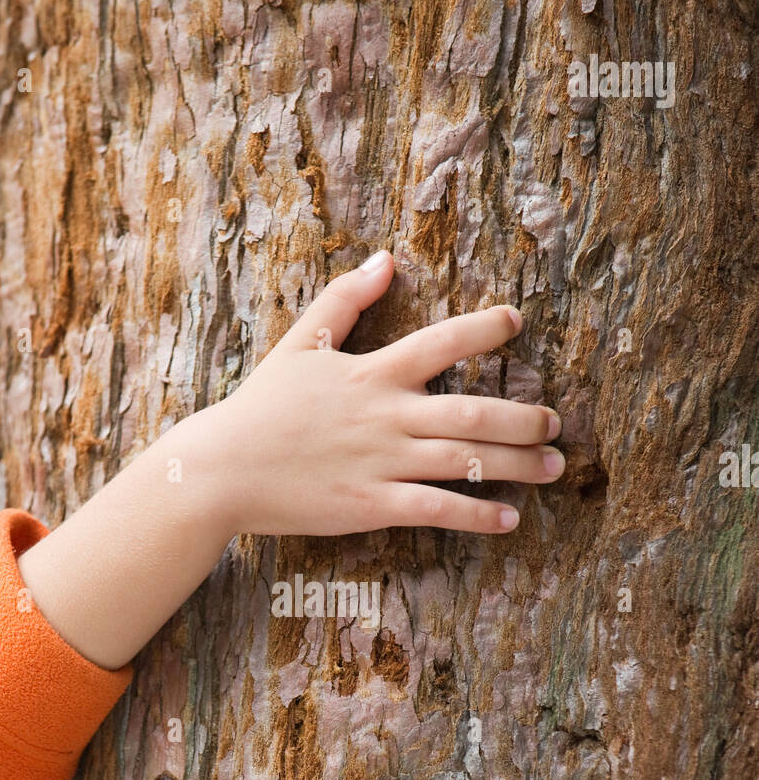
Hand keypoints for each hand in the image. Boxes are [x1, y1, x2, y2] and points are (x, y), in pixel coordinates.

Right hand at [204, 249, 562, 537]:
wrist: (222, 470)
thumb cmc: (260, 408)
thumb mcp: (299, 344)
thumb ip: (344, 300)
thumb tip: (384, 259)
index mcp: (371, 372)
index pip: (440, 342)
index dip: (483, 329)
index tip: (517, 322)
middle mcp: (386, 416)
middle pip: (471, 411)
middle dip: (522, 418)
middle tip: (556, 423)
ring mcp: (381, 462)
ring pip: (464, 460)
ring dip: (517, 465)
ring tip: (554, 468)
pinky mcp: (371, 505)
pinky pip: (436, 509)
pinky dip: (477, 515)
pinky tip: (510, 520)